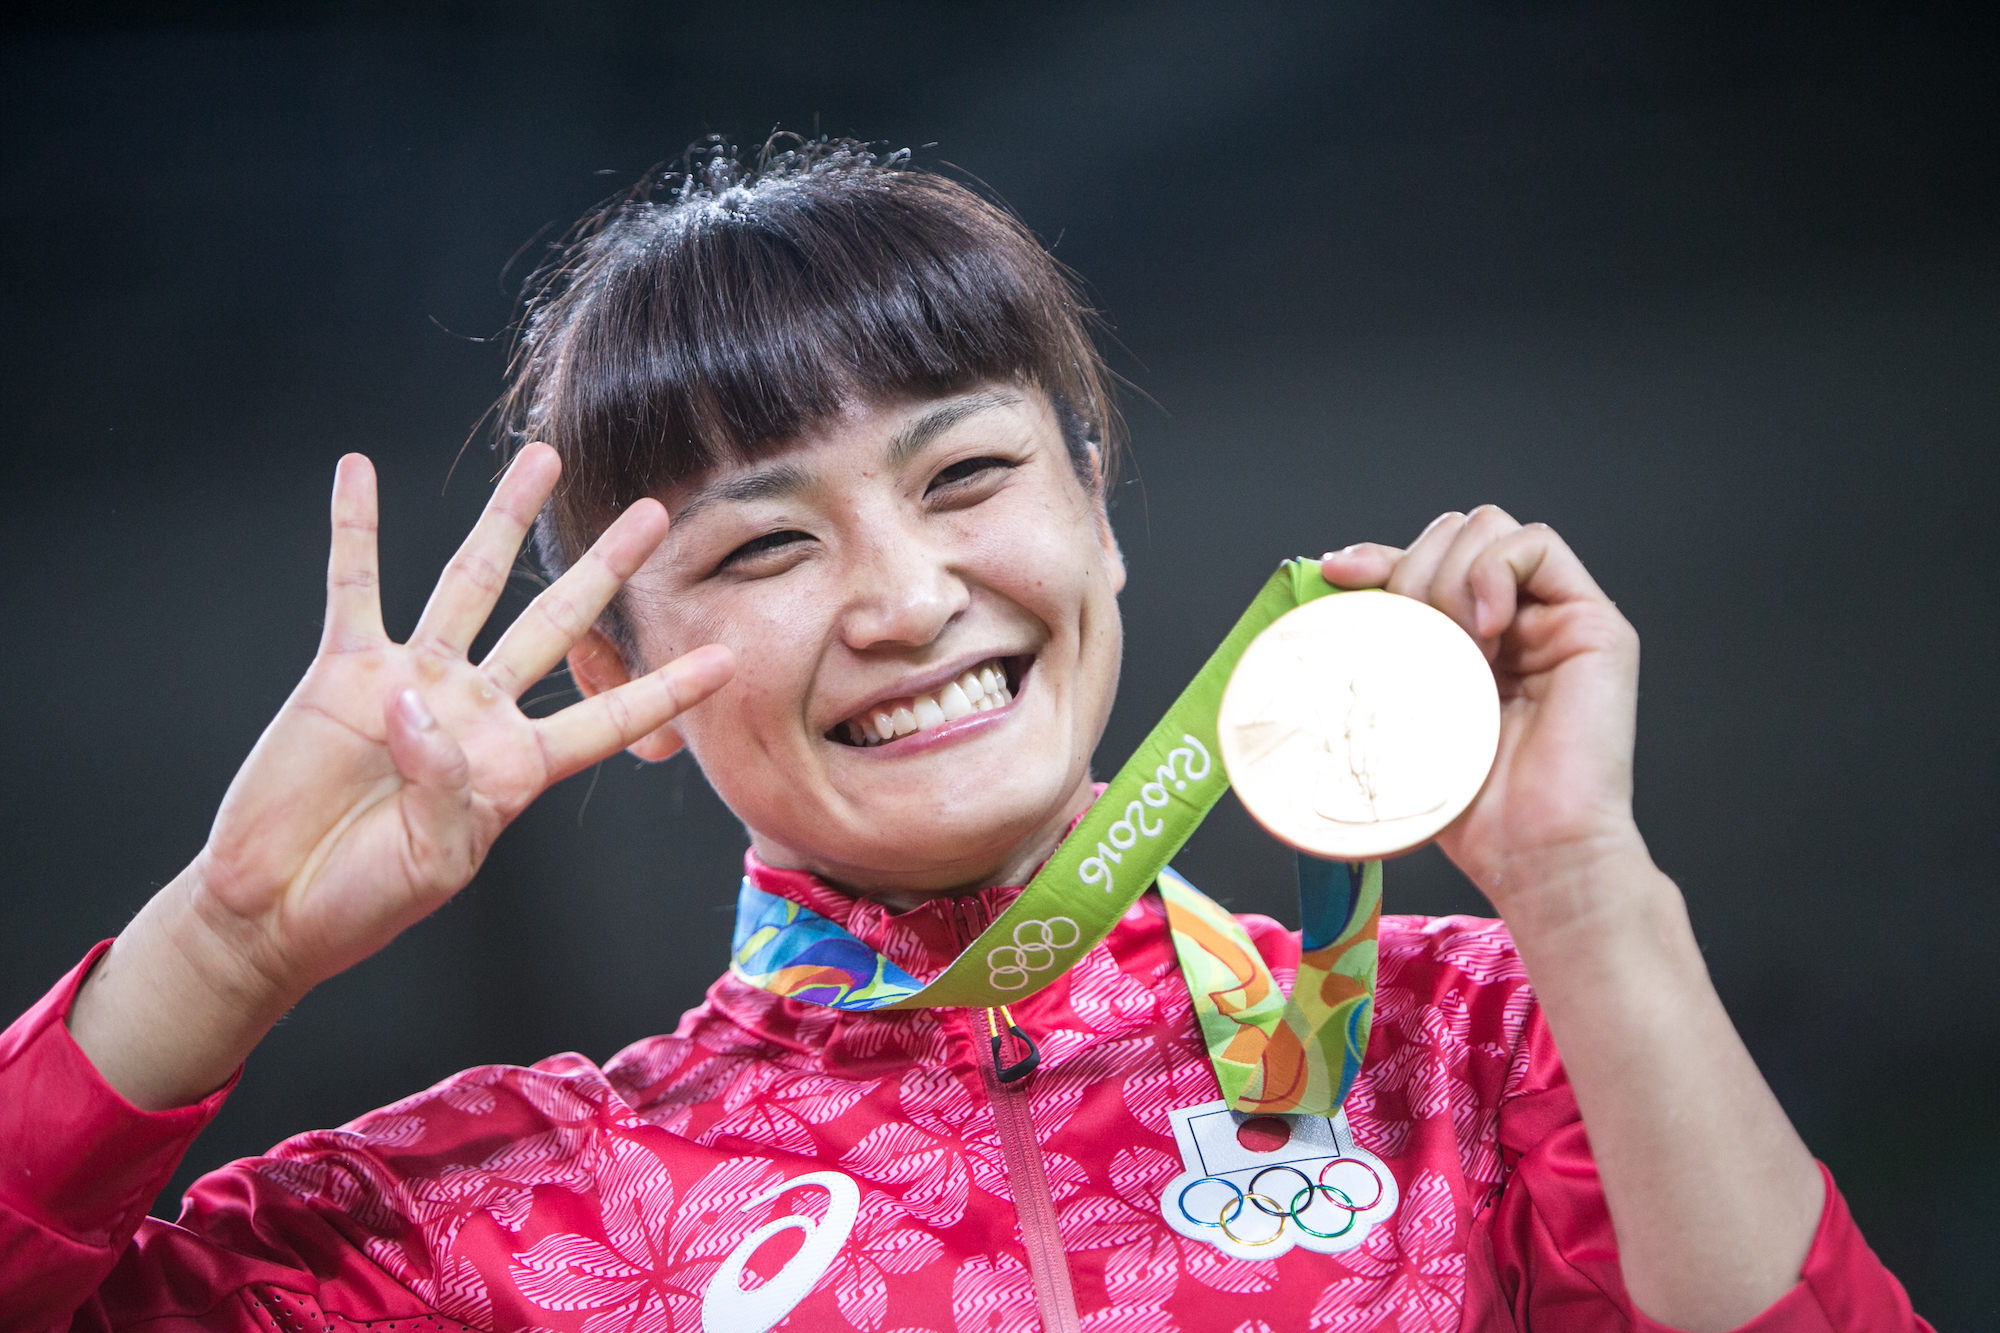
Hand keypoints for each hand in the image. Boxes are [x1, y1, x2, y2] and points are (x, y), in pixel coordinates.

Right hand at [196, 444, 732, 1001]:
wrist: (278, 906)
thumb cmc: (367, 899)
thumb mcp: (434, 861)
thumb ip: (447, 787)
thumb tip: (417, 702)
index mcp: (518, 765)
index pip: (610, 718)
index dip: (666, 690)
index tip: (725, 658)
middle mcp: (477, 710)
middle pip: (556, 622)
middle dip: (606, 569)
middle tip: (656, 513)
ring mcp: (412, 681)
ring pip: (471, 583)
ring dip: (504, 520)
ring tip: (544, 461)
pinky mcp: (343, 671)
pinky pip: (352, 584)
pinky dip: (353, 527)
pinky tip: (356, 469)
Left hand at [1320, 506, 1644, 914]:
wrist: (1532, 851)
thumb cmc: (1468, 806)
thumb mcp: (1399, 713)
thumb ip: (1380, 654)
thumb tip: (1324, 599)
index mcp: (1465, 642)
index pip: (1420, 563)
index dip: (1377, 557)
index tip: (1336, 575)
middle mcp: (1512, 621)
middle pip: (1452, 534)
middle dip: (1413, 569)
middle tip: (1406, 636)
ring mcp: (1554, 617)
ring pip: (1488, 529)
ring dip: (1450, 577)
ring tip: (1451, 646)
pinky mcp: (1593, 622)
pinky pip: (1537, 544)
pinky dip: (1494, 571)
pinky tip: (1482, 628)